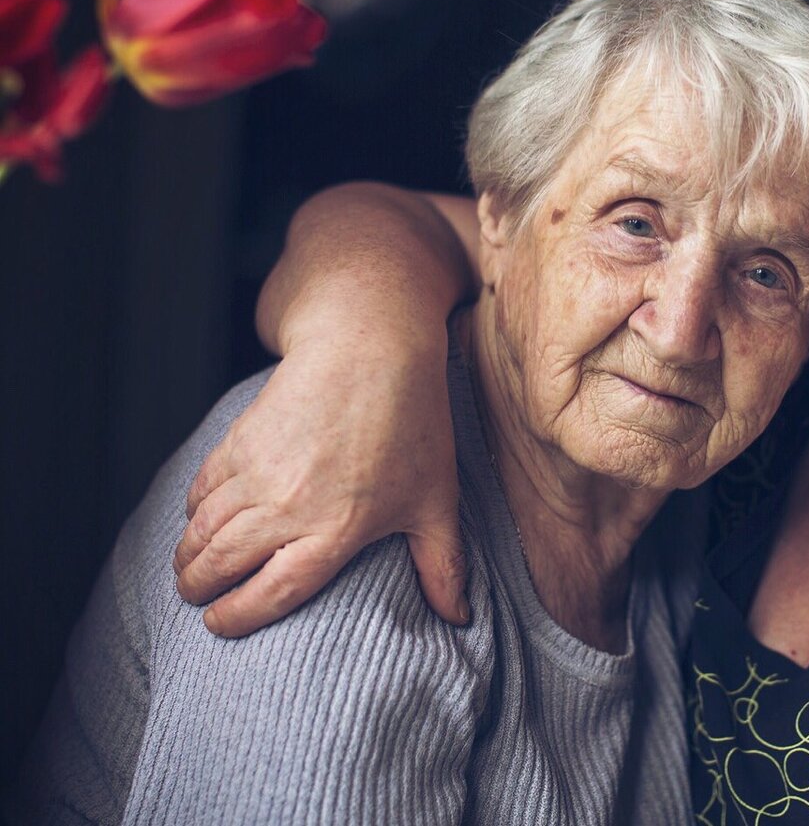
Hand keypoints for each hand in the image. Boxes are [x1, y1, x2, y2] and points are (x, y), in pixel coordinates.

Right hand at [173, 337, 466, 635]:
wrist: (370, 344)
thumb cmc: (413, 422)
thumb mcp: (435, 498)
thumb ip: (443, 564)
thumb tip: (459, 619)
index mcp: (337, 530)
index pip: (272, 592)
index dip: (237, 616)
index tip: (219, 626)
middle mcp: (289, 506)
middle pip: (222, 563)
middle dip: (198, 588)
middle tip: (195, 598)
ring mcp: (258, 471)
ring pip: (202, 527)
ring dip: (187, 554)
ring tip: (189, 569)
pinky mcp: (240, 439)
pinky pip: (201, 487)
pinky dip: (192, 509)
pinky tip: (197, 518)